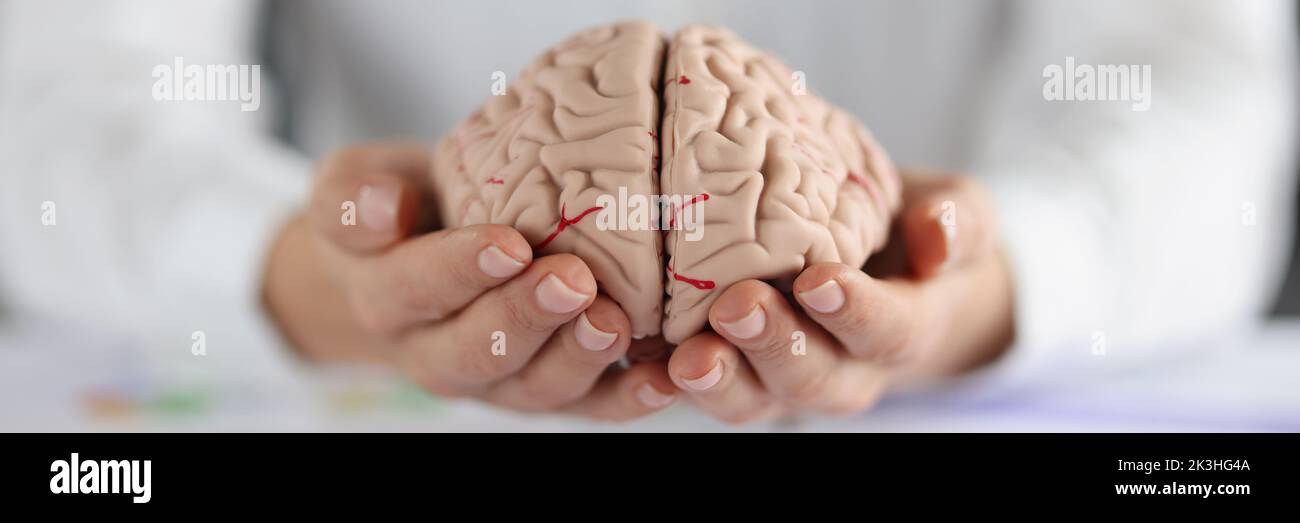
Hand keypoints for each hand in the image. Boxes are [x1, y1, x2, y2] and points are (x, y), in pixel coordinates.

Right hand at [262, 142, 676, 419]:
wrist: (408, 263)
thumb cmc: (397, 210)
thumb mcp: (352, 187)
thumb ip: (354, 197)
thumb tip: (385, 203)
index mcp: (386, 299)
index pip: (416, 287)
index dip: (460, 269)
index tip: (506, 242)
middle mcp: (437, 353)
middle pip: (479, 350)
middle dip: (528, 318)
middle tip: (573, 281)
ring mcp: (497, 381)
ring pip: (535, 387)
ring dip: (578, 359)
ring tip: (615, 323)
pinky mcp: (548, 390)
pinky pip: (587, 406)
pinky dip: (627, 398)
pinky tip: (664, 378)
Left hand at [665, 170, 1014, 422]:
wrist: (882, 273)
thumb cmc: (912, 233)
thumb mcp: (955, 214)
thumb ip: (958, 222)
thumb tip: (939, 235)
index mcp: (902, 330)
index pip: (886, 332)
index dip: (854, 312)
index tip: (821, 279)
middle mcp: (844, 370)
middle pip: (812, 376)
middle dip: (774, 346)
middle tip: (738, 305)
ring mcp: (785, 380)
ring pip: (754, 399)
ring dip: (719, 380)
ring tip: (685, 357)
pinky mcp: (735, 374)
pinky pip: (705, 388)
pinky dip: (669, 380)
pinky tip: (637, 359)